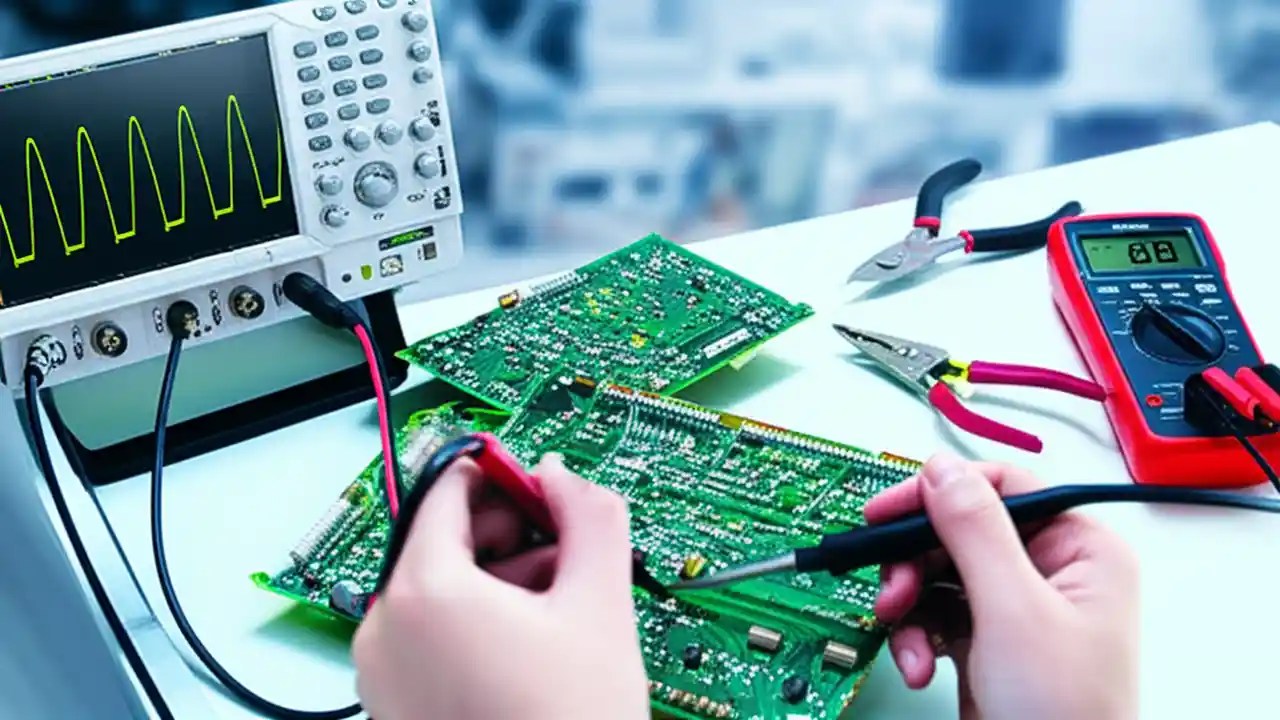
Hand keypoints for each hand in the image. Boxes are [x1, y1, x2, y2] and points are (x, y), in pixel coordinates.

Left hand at [352, 453, 649, 719]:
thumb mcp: (599, 605)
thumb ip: (590, 516)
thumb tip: (566, 480)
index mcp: (424, 593)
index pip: (451, 487)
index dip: (505, 476)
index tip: (540, 487)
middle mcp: (384, 629)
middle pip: (446, 539)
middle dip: (512, 538)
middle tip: (565, 556)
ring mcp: (382, 673)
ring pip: (443, 590)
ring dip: (503, 584)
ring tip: (560, 614)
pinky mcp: (392, 704)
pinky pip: (432, 636)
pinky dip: (479, 625)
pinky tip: (533, 650)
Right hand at [865, 452, 1139, 719]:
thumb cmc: (1066, 719)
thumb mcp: (1014, 612)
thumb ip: (975, 532)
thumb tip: (943, 469)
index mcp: (1080, 549)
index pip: (1001, 487)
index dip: (939, 494)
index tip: (887, 512)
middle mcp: (1051, 572)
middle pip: (958, 531)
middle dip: (914, 562)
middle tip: (888, 585)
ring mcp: (1017, 609)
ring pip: (938, 573)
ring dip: (909, 604)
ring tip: (898, 631)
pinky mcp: (988, 642)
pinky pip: (935, 615)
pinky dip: (916, 637)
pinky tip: (916, 664)